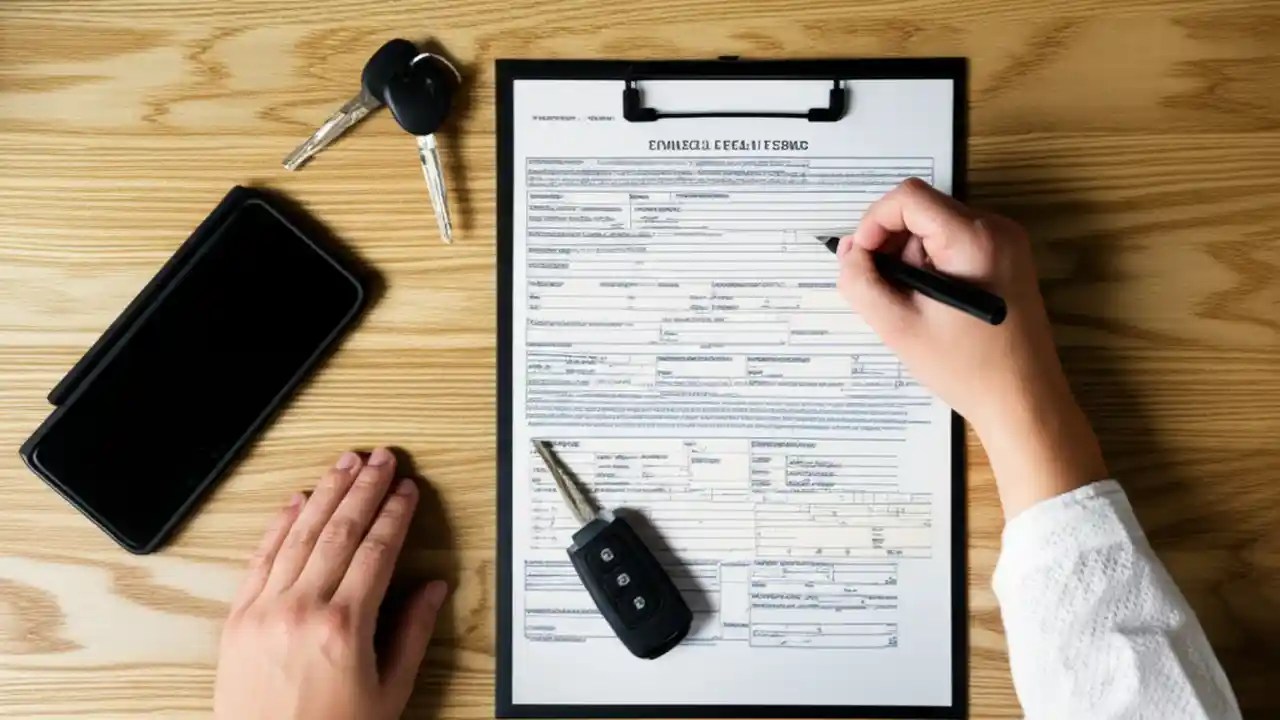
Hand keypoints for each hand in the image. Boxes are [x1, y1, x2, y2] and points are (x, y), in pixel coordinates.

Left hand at [214, 448, 447, 719]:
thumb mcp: (389, 692)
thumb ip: (412, 633)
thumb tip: (435, 590)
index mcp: (344, 627)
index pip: (377, 550)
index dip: (395, 514)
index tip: (407, 490)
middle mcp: (301, 610)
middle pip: (340, 531)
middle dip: (365, 488)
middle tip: (382, 459)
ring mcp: (265, 611)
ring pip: (300, 534)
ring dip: (327, 493)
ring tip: (346, 464)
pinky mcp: (238, 620)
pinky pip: (261, 558)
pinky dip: (280, 524)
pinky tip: (297, 501)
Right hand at [837, 178, 1105, 515]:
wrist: (1023, 401)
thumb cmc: (969, 369)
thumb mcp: (900, 327)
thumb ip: (862, 282)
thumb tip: (849, 253)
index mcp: (975, 239)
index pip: (908, 197)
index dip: (873, 222)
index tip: (861, 258)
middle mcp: (997, 230)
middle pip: (921, 209)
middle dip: (889, 241)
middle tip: (877, 285)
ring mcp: (1006, 243)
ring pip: (934, 225)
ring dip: (908, 255)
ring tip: (906, 302)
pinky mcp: (1006, 259)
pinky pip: (953, 242)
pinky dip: (928, 263)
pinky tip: (926, 302)